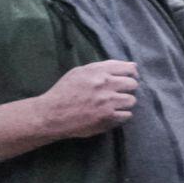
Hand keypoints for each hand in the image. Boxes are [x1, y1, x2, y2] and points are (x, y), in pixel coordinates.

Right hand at [0, 59, 138, 162]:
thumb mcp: (79, 73)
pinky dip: (121, 116)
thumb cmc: (64, 92)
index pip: (128, 68)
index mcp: (97, 71)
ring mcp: (107, 101)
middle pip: (133, 84)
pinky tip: (110, 115)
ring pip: (131, 100)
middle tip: (117, 94)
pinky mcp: (108, 117)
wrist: (51, 114)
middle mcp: (104, 84)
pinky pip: (127, 115)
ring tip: (112, 105)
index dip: (132, 74)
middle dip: (127, 89)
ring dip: (124, 103)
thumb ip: (104, 67)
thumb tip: (133, 66)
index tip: (129, 79)